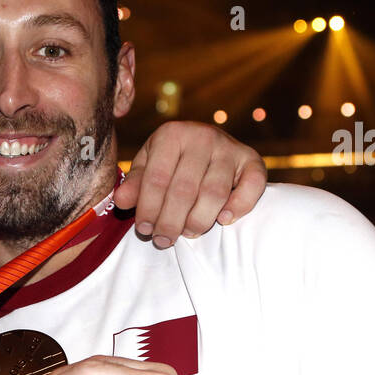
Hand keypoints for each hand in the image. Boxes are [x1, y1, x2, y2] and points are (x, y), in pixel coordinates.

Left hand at [115, 121, 266, 246]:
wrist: (206, 143)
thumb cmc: (170, 161)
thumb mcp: (147, 166)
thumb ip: (135, 183)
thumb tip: (121, 201)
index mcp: (172, 134)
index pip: (156, 178)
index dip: (148, 208)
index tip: (144, 230)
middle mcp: (202, 136)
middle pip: (184, 189)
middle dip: (171, 221)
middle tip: (163, 240)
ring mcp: (229, 147)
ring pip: (214, 193)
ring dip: (199, 220)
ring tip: (187, 233)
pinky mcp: (253, 159)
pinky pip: (252, 185)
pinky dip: (239, 206)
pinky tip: (223, 220)